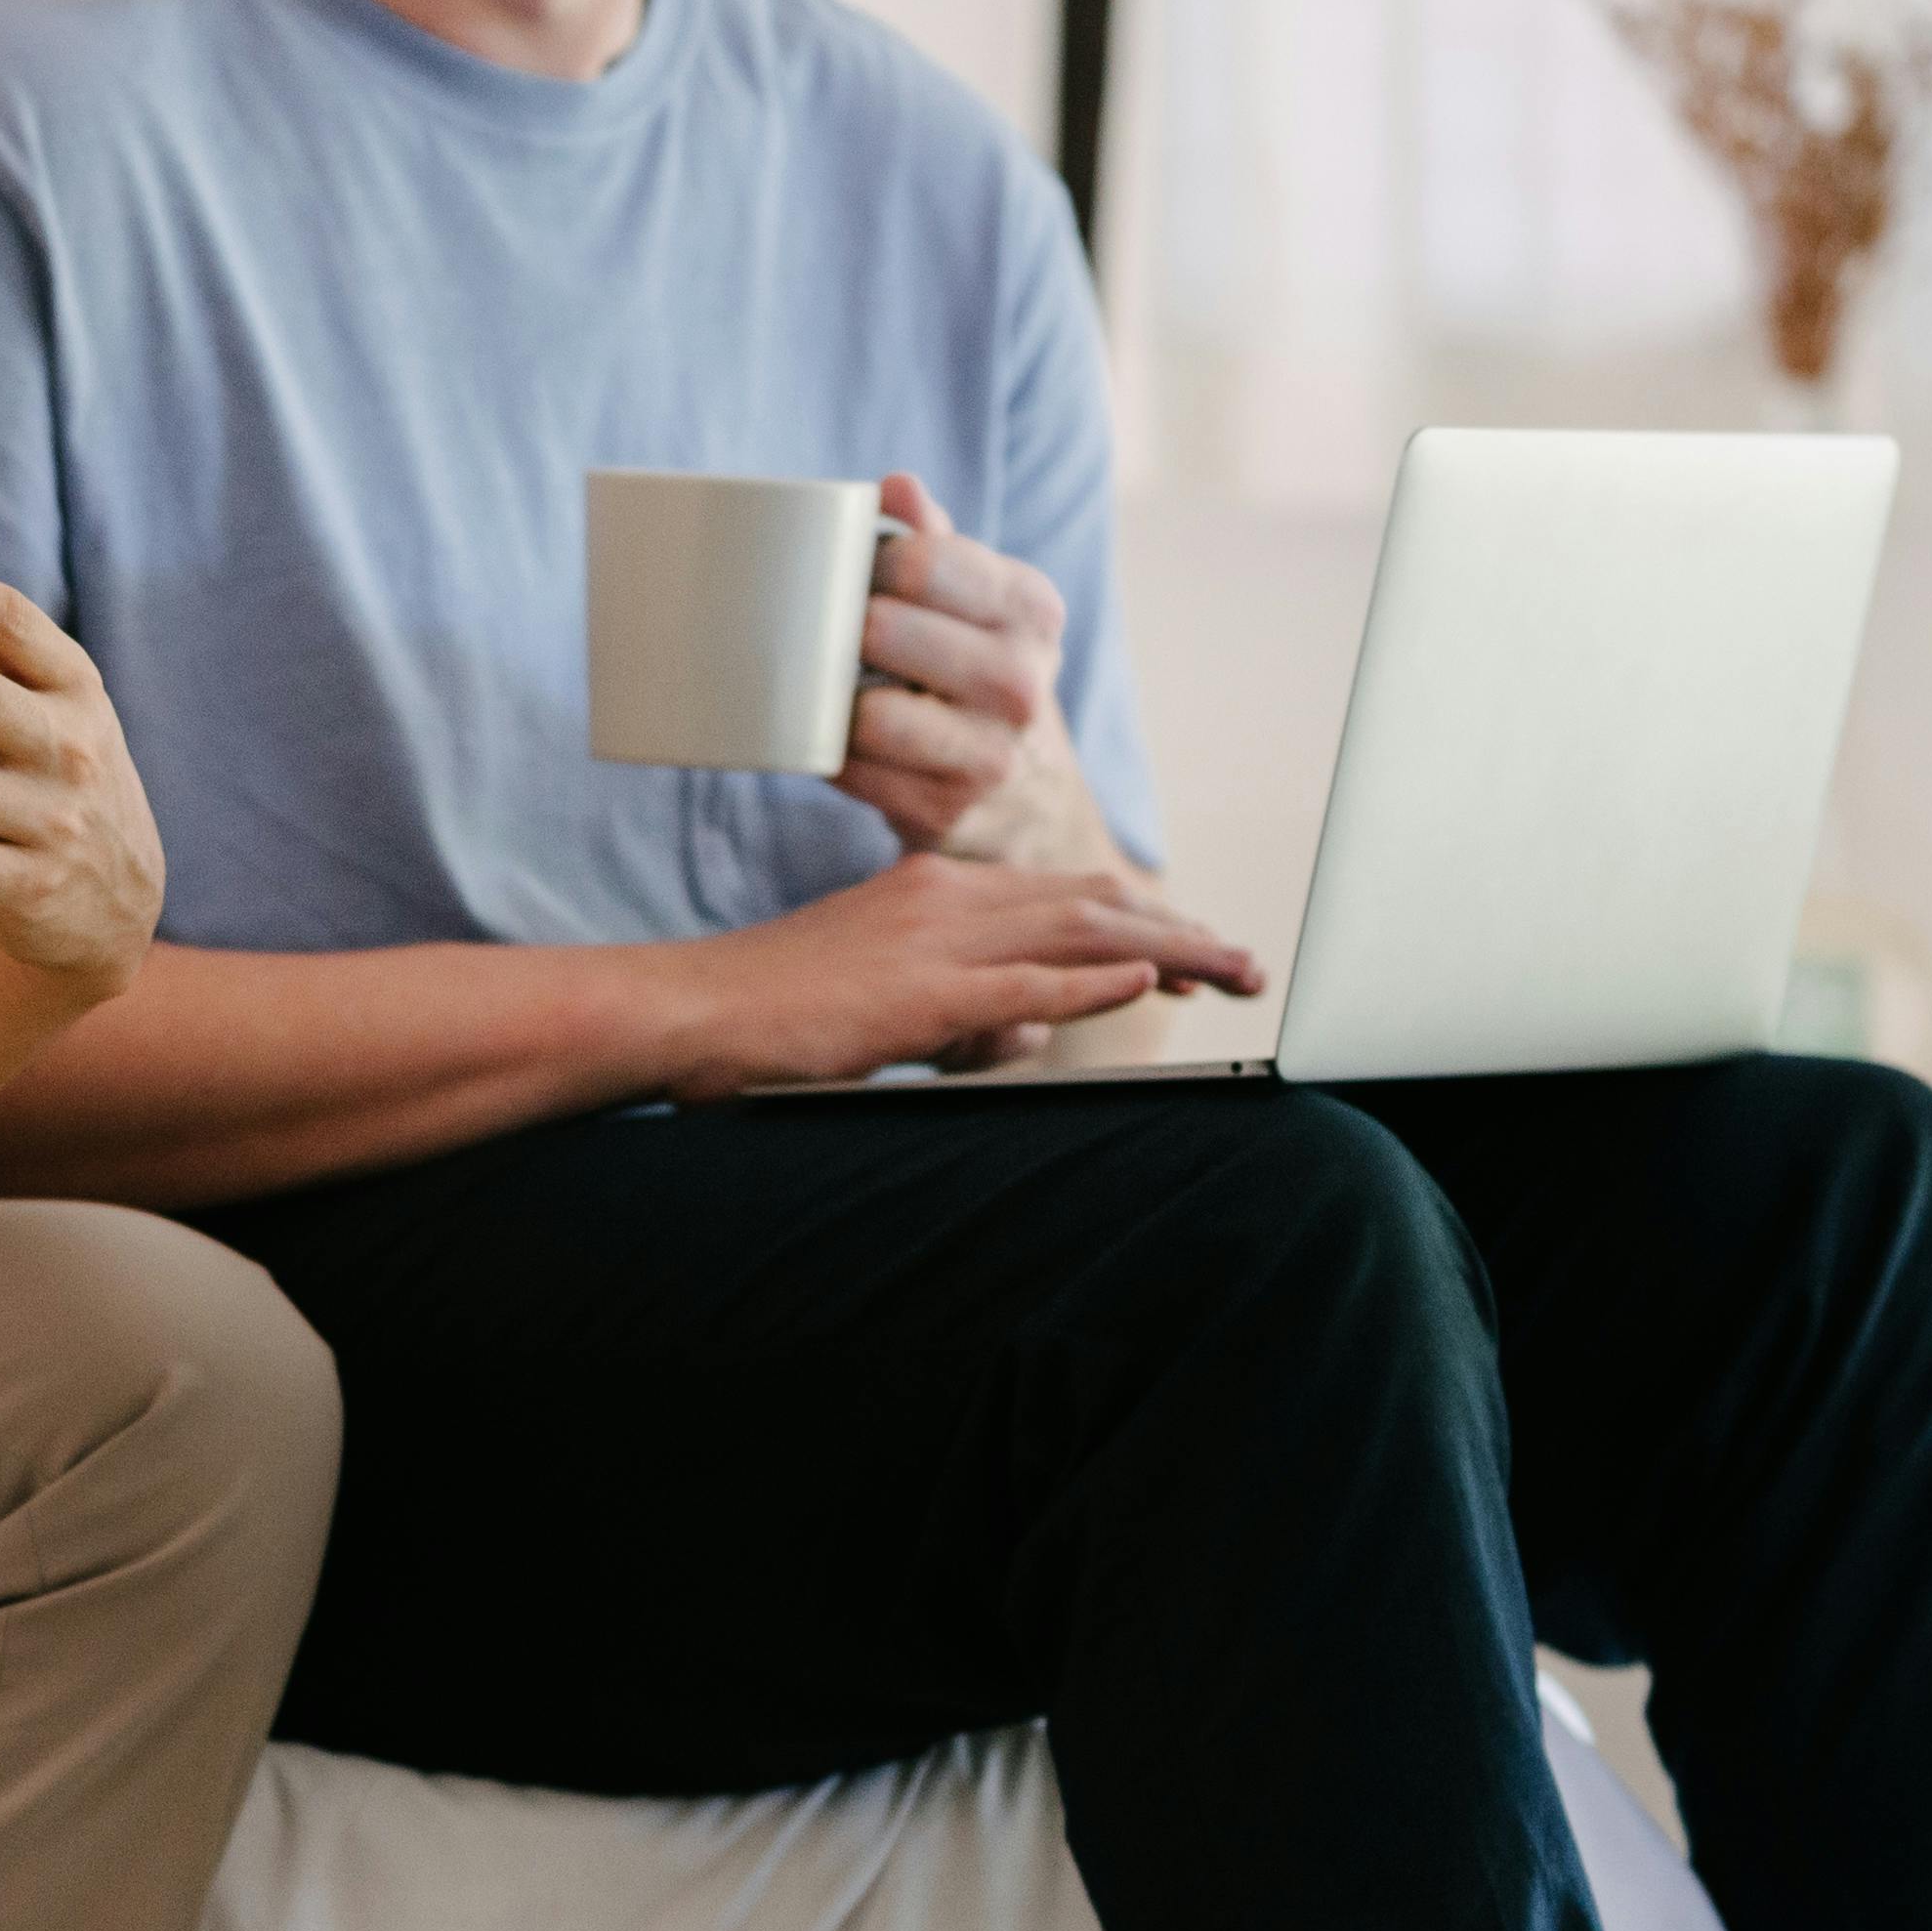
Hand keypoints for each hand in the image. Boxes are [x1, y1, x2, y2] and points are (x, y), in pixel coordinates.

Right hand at [653, 852, 1263, 1099]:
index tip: (1197, 949)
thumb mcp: (881, 1008)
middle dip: (1182, 931)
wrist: (685, 1010)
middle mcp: (947, 900)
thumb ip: (957, 1014)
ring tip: (1232, 971)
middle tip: (1246, 964)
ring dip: (1169, 951)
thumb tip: (1025, 1034)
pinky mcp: (916, 992)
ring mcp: (935, 941)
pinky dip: (1094, 983)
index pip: (1064, 899)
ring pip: (1081, 933)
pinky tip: (1149, 984)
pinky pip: (1026, 982)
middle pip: (1094, 904)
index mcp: (935, 895)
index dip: (1143, 921)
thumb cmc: (765, 1017)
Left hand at [840, 472, 1118, 870]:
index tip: (853, 577)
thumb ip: (937, 543)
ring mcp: (989, 754)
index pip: (922, 560)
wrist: (1032, 804)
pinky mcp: (945, 811)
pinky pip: (849, 767)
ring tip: (841, 690)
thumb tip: (895, 486)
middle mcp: (1022, 681)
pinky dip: (834, 751)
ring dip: (836, 699)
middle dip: (843, 631)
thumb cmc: (982, 681)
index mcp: (1030, 609)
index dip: (865, 564)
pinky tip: (844, 740)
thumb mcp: (981, 606)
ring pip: (867, 712)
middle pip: (883, 629)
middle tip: (836, 638)